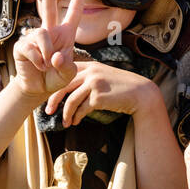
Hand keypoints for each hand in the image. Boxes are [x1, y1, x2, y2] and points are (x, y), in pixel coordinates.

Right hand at [12, 0, 87, 100]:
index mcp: (65, 35)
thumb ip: (66, 66)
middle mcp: (50, 32)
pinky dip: (38, 60)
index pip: (73, 14)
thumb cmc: (55, 78)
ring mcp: (34, 38)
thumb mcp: (68, 74)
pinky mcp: (22, 46)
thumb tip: (56, 56)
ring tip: (47, 64)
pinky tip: (38, 66)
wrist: (38, 89)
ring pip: (42, 34)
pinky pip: (31, 48)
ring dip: (47, 51)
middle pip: (49, 8)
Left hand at [43, 60, 159, 126]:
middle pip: (63, 86)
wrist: (141, 94)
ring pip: (71, 100)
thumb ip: (88, 78)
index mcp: (90, 65)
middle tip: (48, 111)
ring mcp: (94, 84)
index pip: (66, 73)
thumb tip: (71, 89)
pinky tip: (76, 122)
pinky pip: (81, 109)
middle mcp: (91, 72)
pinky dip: (76, 117)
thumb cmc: (122, 87)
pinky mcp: (98, 97)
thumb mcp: (104, 76)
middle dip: (53, 100)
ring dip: (65, 113)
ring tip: (65, 123)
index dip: (56, 85)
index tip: (50, 97)